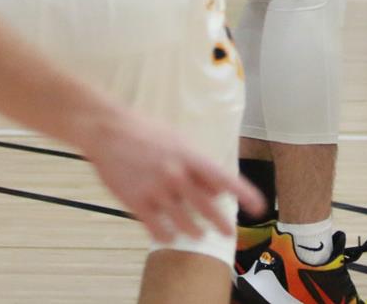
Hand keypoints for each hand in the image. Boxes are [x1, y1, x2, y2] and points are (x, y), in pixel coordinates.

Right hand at [79, 107, 263, 244]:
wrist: (107, 131)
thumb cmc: (145, 132)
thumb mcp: (178, 140)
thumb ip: (198, 165)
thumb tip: (218, 189)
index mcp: (190, 157)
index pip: (225, 179)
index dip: (245, 195)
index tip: (259, 208)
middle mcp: (177, 176)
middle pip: (207, 208)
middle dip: (221, 223)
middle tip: (229, 234)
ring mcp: (157, 191)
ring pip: (184, 223)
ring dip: (194, 232)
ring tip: (198, 234)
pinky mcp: (136, 202)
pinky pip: (157, 228)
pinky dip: (166, 234)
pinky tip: (169, 235)